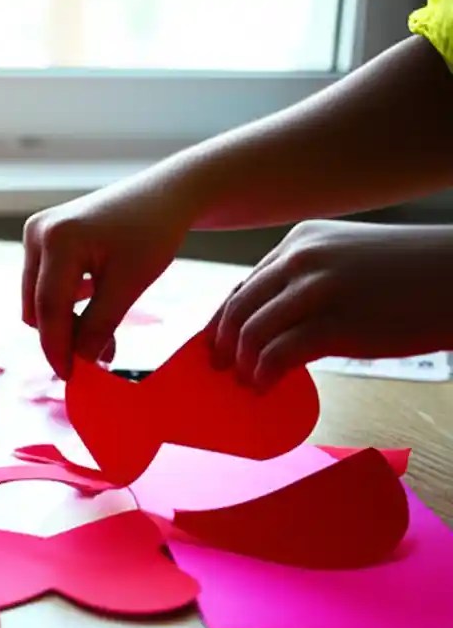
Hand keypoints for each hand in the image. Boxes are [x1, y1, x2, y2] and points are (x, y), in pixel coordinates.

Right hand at [23, 179, 194, 377]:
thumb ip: (100, 325)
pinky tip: (96, 309)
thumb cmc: (153, 232)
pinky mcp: (43, 238)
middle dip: (63, 335)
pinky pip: (44, 284)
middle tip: (101, 356)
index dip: (58, 347)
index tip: (71, 377)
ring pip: (38, 299)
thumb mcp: (130, 284)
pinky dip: (67, 304)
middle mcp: (37, 234)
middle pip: (36, 306)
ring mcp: (37, 234)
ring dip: (66, 322)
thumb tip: (79, 362)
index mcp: (57, 240)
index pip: (49, 307)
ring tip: (104, 336)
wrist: (165, 195)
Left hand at [208, 220, 452, 389]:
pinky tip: (265, 386)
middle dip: (222, 344)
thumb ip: (307, 279)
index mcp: (300, 241)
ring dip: (242, 364)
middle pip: (239, 308)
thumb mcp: (348, 259)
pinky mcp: (336, 324)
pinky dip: (262, 375)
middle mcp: (301, 259)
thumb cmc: (411, 275)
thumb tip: (270, 318)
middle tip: (219, 369)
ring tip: (247, 382)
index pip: (245, 284)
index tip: (216, 343)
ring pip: (251, 333)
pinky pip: (277, 354)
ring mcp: (317, 290)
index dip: (224, 319)